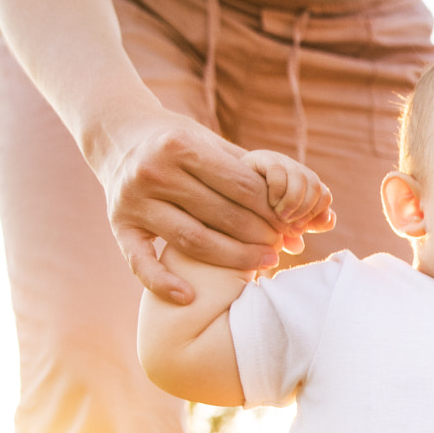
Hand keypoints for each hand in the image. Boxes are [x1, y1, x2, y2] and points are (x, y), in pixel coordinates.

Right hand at [96, 112, 335, 303]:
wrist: (118, 135)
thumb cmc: (183, 145)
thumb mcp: (216, 147)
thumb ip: (260, 178)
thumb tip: (314, 222)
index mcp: (180, 146)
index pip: (242, 187)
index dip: (273, 209)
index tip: (291, 225)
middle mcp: (154, 172)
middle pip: (222, 215)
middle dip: (260, 234)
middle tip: (280, 246)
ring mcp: (133, 201)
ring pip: (193, 241)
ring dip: (235, 258)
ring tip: (264, 262)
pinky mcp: (119, 225)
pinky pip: (140, 262)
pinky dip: (163, 283)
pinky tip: (189, 297)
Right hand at [245, 150, 335, 250]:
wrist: (225, 195)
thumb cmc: (255, 216)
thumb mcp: (282, 225)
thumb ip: (303, 225)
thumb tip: (325, 224)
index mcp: (304, 185)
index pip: (324, 195)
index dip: (316, 213)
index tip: (300, 228)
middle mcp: (294, 169)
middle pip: (316, 186)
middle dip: (305, 210)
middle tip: (289, 224)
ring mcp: (278, 161)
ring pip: (302, 178)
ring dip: (293, 203)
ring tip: (279, 216)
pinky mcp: (260, 158)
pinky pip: (279, 172)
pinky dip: (278, 191)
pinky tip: (269, 202)